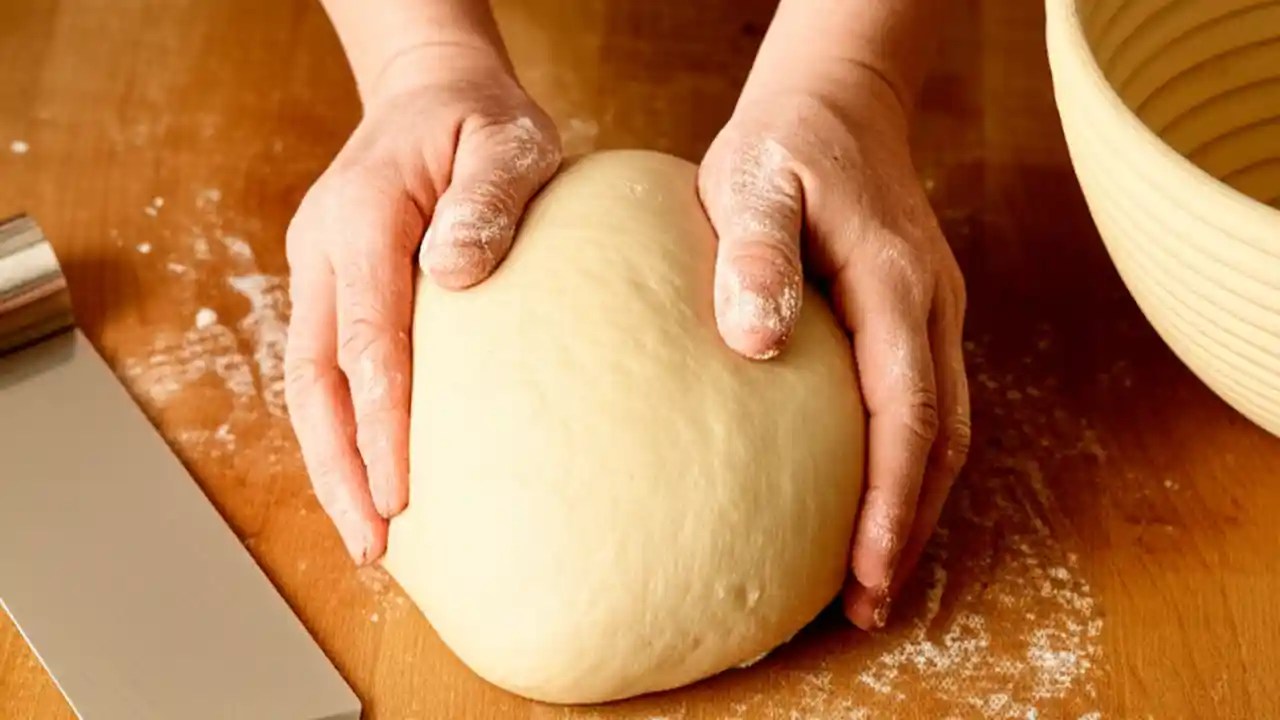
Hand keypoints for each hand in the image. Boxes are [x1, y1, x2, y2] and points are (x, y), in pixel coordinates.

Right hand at [284, 44, 560, 563]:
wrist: (430, 91)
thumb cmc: (477, 118)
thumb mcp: (506, 139)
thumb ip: (489, 199)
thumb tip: (461, 276)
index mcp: (361, 217)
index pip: (365, 340)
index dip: (379, 424)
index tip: (398, 494)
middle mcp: (324, 251)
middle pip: (315, 381)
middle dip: (338, 469)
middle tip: (370, 546)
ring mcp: (322, 271)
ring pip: (311, 385)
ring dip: (334, 462)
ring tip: (367, 535)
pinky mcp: (335, 287)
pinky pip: (331, 369)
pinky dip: (346, 428)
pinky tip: (373, 476)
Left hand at [699, 70, 970, 629]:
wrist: (836, 102)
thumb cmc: (785, 144)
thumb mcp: (754, 180)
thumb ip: (755, 250)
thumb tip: (754, 342)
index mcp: (894, 283)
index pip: (905, 410)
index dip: (892, 496)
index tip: (866, 567)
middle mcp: (930, 307)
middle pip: (939, 438)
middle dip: (909, 526)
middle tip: (867, 603)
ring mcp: (931, 314)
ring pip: (941, 428)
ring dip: (913, 505)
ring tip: (871, 578)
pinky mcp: (912, 318)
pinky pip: (923, 404)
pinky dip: (906, 465)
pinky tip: (869, 500)